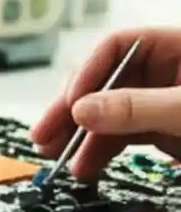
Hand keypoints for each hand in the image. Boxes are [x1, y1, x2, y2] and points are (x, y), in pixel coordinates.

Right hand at [31, 28, 180, 178]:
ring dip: (79, 136)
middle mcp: (163, 72)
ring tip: (57, 155)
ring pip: (106, 114)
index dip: (88, 72)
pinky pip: (121, 136)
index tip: (71, 102)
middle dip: (72, 111)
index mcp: (174, 49)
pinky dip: (99, 151)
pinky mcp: (161, 131)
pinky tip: (84, 165)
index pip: (117, 47)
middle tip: (45, 133)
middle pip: (103, 83)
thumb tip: (83, 111)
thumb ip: (138, 107)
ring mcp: (158, 103)